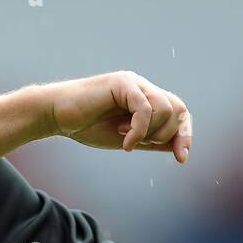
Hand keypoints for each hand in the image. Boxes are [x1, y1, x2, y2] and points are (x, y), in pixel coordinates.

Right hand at [49, 71, 191, 163]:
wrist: (57, 116)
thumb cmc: (86, 127)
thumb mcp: (126, 139)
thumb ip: (149, 140)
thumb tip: (175, 147)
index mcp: (146, 99)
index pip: (179, 112)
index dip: (185, 134)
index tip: (181, 158)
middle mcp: (144, 88)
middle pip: (178, 108)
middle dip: (169, 134)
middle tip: (143, 145)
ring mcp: (134, 83)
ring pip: (165, 108)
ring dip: (149, 132)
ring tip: (126, 138)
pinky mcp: (123, 83)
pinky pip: (145, 108)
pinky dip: (138, 130)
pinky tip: (124, 141)